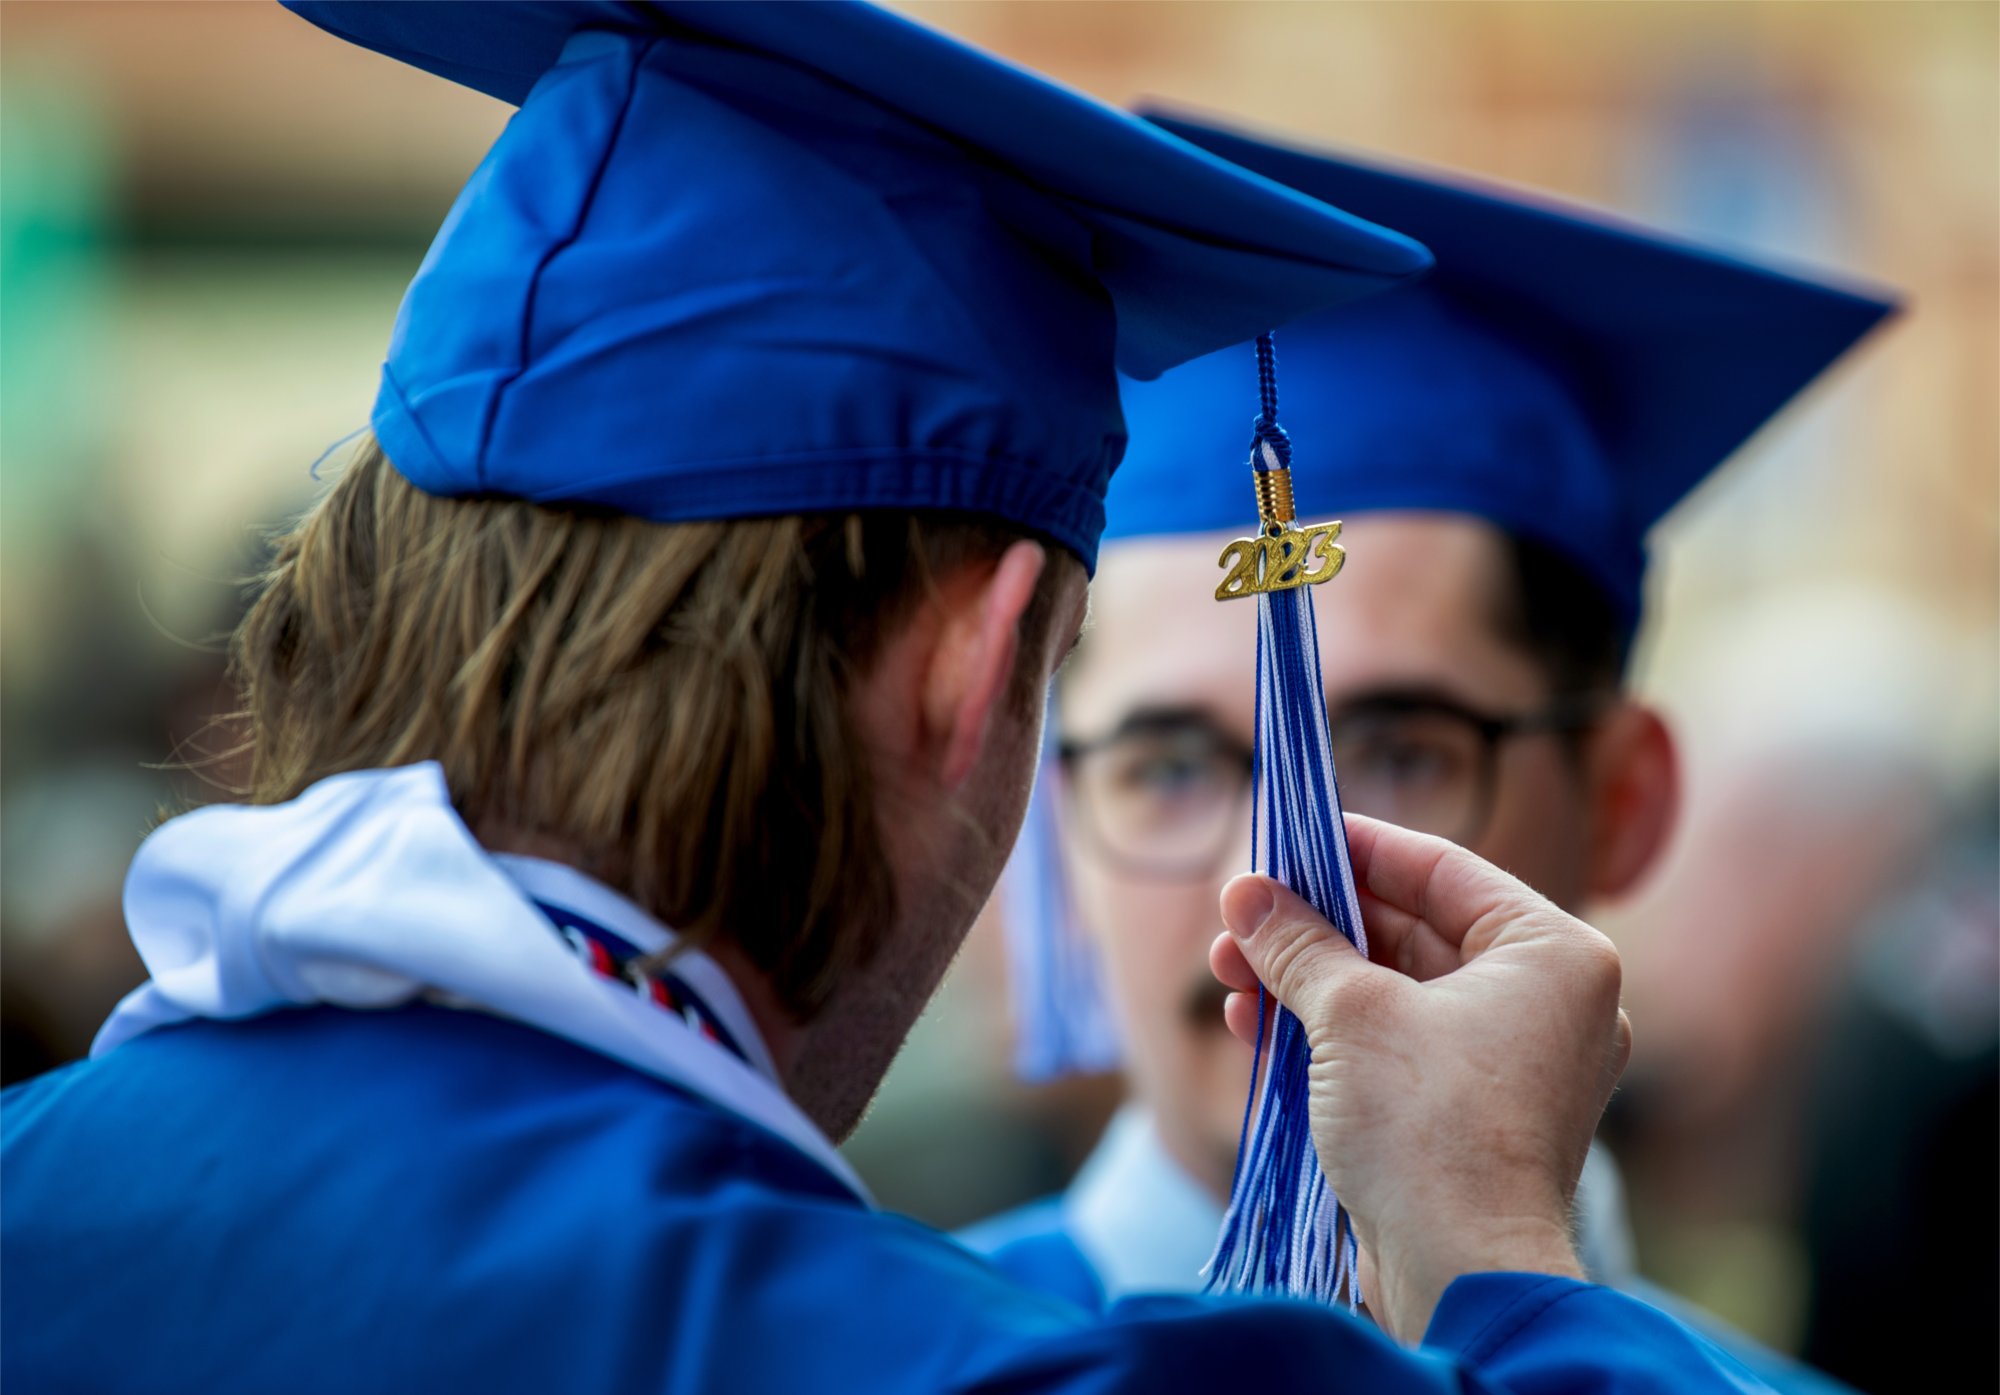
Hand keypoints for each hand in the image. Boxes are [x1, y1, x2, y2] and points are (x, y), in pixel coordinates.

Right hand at [1209, 814, 1630, 1342]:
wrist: (1460, 1273)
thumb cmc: (1428, 1128)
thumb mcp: (1350, 1012)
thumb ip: (1297, 942)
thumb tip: (1243, 893)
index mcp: (1553, 954)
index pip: (1442, 869)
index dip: (1355, 848)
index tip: (1287, 837)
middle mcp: (1548, 1001)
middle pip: (1412, 930)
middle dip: (1314, 926)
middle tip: (1238, 915)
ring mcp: (1513, 1062)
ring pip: (1396, 991)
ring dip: (1308, 979)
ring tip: (1227, 974)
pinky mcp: (1473, 1112)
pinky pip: (1398, 1044)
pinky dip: (1332, 1031)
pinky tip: (1256, 1024)